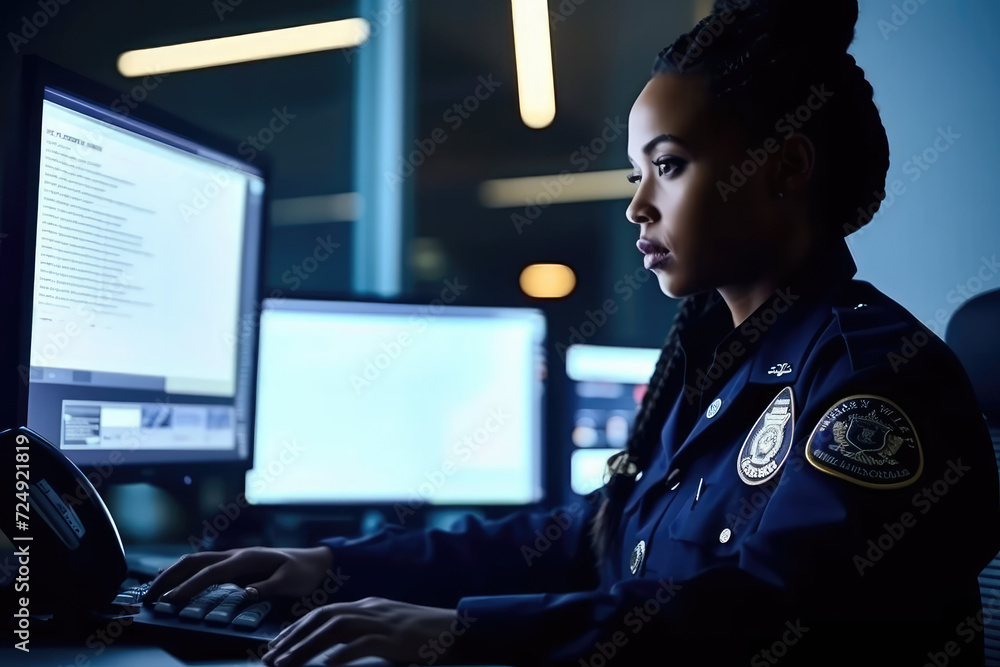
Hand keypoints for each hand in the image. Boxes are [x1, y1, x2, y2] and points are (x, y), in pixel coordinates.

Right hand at [146, 546, 333, 603]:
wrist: (317, 561)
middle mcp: (236, 554)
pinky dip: (184, 573)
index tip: (170, 601)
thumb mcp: (292, 581)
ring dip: (172, 573)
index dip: (189, 587)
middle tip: (148, 596)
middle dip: (168, 577)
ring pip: (194, 561)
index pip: (210, 572)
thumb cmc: (305, 573)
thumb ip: (268, 587)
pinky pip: (203, 566)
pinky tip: (173, 582)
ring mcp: (233, 558)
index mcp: (247, 558)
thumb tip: (244, 594)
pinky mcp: (235, 564)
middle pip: (193, 561)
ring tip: (152, 590)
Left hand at [262, 597, 466, 666]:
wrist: (458, 628)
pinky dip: (342, 654)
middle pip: (324, 617)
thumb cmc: (425, 634)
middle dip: (294, 636)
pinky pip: (362, 644)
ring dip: (306, 646)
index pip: (325, 612)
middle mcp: (371, 609)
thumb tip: (337, 651)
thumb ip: (366, 633)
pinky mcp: (394, 638)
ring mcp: (383, 621)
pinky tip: (326, 665)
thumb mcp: (391, 628)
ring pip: (335, 628)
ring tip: (286, 663)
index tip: (278, 644)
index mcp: (369, 606)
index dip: (299, 627)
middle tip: (271, 656)